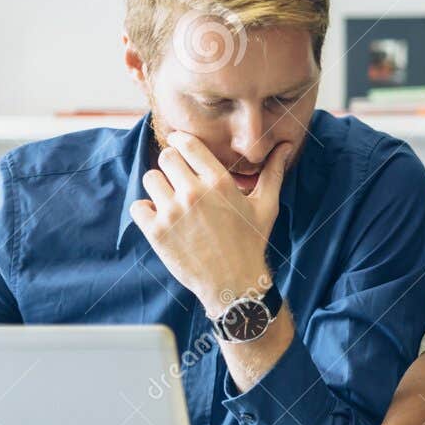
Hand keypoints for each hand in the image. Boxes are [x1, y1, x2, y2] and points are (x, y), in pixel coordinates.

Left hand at [129, 132, 288, 313]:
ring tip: (173, 201)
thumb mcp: (266, 205)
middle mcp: (194, 194)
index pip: (187, 144)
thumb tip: (286, 146)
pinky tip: (162, 219)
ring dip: (159, 187)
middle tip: (180, 179)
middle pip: (165, 157)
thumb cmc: (252, 242)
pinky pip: (138, 206)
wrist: (234, 283)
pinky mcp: (157, 232)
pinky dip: (146, 211)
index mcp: (220, 183)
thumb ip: (273, 172)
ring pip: (150, 179)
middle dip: (172, 165)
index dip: (181, 141)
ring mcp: (173, 213)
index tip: (180, 145)